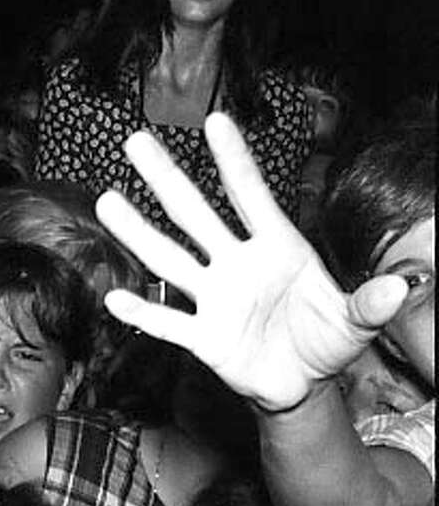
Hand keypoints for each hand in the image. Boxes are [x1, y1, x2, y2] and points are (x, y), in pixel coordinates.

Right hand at [95, 113, 409, 413]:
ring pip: (170, 260)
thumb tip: (398, 288)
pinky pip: (168, 322)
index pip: (251, 195)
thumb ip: (370, 303)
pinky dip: (142, 313)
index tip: (215, 121)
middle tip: (137, 141)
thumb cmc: (327, 339)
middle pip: (196, 215)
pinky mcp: (203, 337)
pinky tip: (114, 300)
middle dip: (167, 179)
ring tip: (108, 201)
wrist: (303, 384)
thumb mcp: (356, 322)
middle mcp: (238, 263)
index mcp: (278, 247)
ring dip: (139, 233)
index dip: (234, 160)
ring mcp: (215, 297)